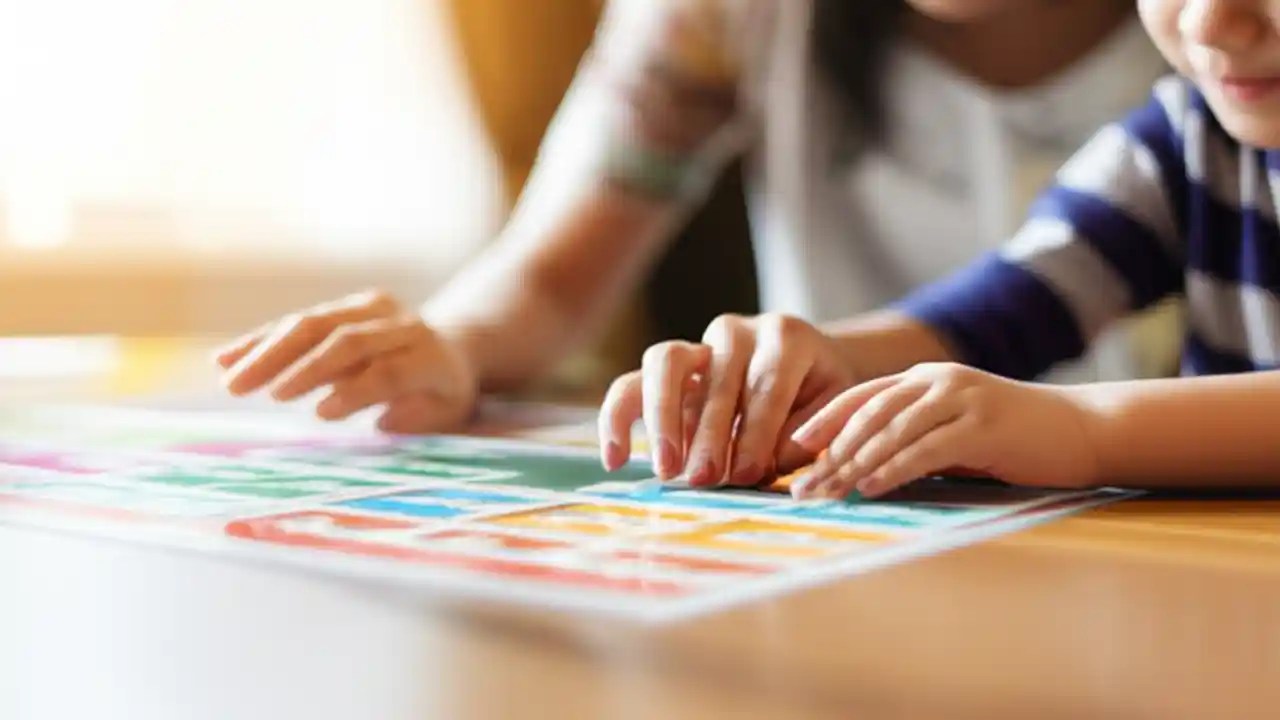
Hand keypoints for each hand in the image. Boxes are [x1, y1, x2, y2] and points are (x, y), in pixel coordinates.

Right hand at [214, 290, 477, 432]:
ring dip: (266, 352)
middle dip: (295, 366)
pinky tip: (224, 359)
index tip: (318, 415)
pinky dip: (262, 340)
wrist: (451, 345)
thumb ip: (417, 417)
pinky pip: (299, 322)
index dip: (354, 392)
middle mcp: (399, 324)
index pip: (387, 371)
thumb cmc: (443, 393)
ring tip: (229, 381)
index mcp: (429, 355)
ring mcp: (370, 308)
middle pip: (343, 340)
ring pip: (312, 324)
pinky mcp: (346, 304)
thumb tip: (381, 419)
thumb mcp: (447, 413)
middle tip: (251, 393)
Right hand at [598, 313, 857, 486]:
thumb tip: (762, 461)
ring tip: (666, 469)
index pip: (766, 384)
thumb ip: (805, 432)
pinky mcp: (665, 368)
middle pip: (716, 378)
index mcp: (786, 337)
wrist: (806, 365)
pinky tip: (614, 459)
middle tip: (705, 479)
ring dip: (662, 418)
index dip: (757, 431)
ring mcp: (696, 345)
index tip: (750, 474)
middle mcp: (736, 332)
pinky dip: (617, 418)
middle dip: (710, 433)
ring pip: (664, 364)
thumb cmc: (820, 393)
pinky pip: (632, 383)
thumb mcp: (832, 408)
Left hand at [789, 363, 1099, 498]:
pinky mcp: (982, 425)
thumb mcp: (954, 428)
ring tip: (826, 492)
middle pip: (868, 415)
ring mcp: (961, 399)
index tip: (793, 448)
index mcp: (925, 379)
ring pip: (892, 430)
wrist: (1081, 430)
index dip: (824, 420)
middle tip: (802, 487)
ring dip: (853, 463)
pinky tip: (871, 485)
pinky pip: (927, 448)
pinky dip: (894, 468)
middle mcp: (937, 382)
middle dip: (830, 453)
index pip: (861, 396)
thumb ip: (913, 437)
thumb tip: (858, 468)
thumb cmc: (1011, 438)